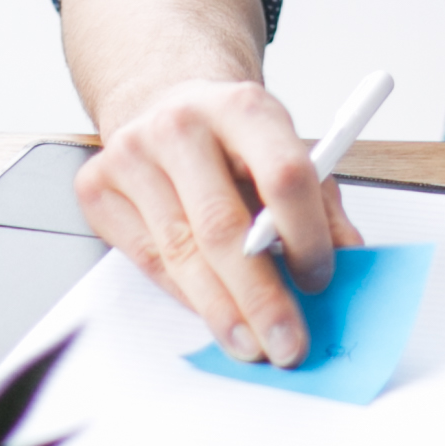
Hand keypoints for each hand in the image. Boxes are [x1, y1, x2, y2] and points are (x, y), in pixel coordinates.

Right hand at [72, 77, 365, 366]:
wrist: (165, 99)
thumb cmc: (234, 138)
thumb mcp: (287, 151)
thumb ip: (321, 205)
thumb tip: (347, 262)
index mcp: (243, 106)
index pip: (283, 174)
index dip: (306, 235)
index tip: (320, 278)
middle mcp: (181, 124)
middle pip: (223, 226)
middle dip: (260, 298)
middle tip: (287, 343)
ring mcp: (131, 153)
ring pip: (180, 252)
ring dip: (222, 311)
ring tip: (252, 345)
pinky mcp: (97, 185)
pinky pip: (148, 260)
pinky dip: (186, 295)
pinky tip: (212, 315)